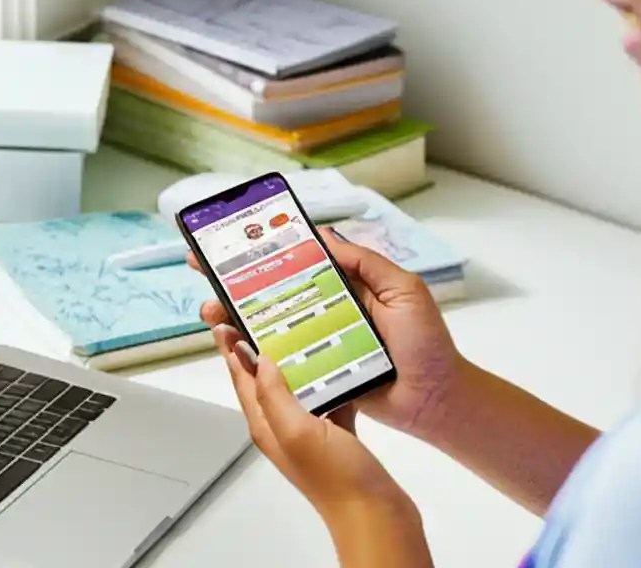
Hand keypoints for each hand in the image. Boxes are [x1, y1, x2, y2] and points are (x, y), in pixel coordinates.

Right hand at [189, 228, 465, 436]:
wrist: (436, 401)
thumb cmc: (427, 345)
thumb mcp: (403, 290)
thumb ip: (366, 264)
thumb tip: (325, 238)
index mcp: (346, 286)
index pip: (300, 261)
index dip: (268, 249)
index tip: (235, 238)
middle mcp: (328, 312)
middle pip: (275, 292)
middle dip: (237, 282)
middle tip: (204, 272)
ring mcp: (320, 344)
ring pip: (270, 326)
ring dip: (236, 317)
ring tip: (212, 312)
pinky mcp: (317, 374)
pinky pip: (282, 362)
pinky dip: (255, 354)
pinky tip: (233, 346)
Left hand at [210, 324, 412, 519]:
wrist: (375, 513)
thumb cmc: (336, 478)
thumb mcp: (297, 431)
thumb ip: (274, 395)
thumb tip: (257, 359)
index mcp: (266, 424)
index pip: (240, 377)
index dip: (231, 348)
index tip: (225, 318)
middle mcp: (282, 425)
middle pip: (263, 377)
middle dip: (258, 346)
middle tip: (261, 313)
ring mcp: (309, 428)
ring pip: (295, 383)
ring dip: (294, 355)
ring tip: (301, 324)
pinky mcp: (334, 430)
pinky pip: (326, 394)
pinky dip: (328, 373)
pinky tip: (341, 356)